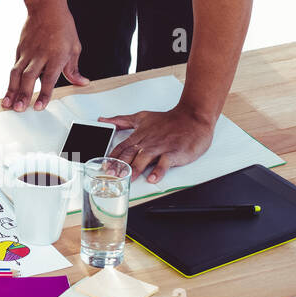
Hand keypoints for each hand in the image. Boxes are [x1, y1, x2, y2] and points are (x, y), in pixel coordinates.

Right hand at [3, 0, 88, 110]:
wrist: (45, 7)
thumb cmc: (62, 26)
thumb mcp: (74, 47)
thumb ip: (74, 68)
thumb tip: (81, 83)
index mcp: (56, 55)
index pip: (49, 79)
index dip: (44, 94)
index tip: (39, 107)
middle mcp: (40, 55)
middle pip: (29, 78)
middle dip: (23, 95)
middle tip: (19, 109)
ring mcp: (27, 52)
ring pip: (17, 74)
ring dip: (12, 90)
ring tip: (7, 104)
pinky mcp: (20, 49)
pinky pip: (15, 67)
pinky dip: (11, 80)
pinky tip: (9, 90)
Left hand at [100, 106, 215, 182]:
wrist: (192, 118)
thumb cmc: (168, 121)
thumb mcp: (142, 117)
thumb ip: (122, 120)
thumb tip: (104, 119)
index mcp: (139, 136)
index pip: (121, 147)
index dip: (111, 158)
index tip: (103, 167)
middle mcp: (148, 142)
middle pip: (130, 154)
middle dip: (119, 165)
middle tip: (111, 175)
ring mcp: (161, 147)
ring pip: (145, 158)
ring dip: (135, 169)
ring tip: (128, 178)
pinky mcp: (174, 152)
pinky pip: (165, 162)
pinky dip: (159, 171)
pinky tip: (152, 178)